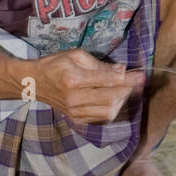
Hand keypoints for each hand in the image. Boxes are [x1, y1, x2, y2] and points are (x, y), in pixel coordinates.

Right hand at [30, 50, 145, 123]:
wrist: (34, 83)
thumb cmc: (55, 65)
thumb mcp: (76, 56)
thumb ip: (100, 65)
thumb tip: (122, 70)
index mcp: (73, 79)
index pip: (108, 81)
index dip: (128, 79)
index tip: (141, 75)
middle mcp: (74, 99)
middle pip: (111, 99)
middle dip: (128, 90)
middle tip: (135, 81)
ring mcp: (75, 112)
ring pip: (109, 112)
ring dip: (121, 100)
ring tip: (123, 88)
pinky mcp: (76, 120)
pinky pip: (101, 118)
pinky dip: (112, 108)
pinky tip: (112, 98)